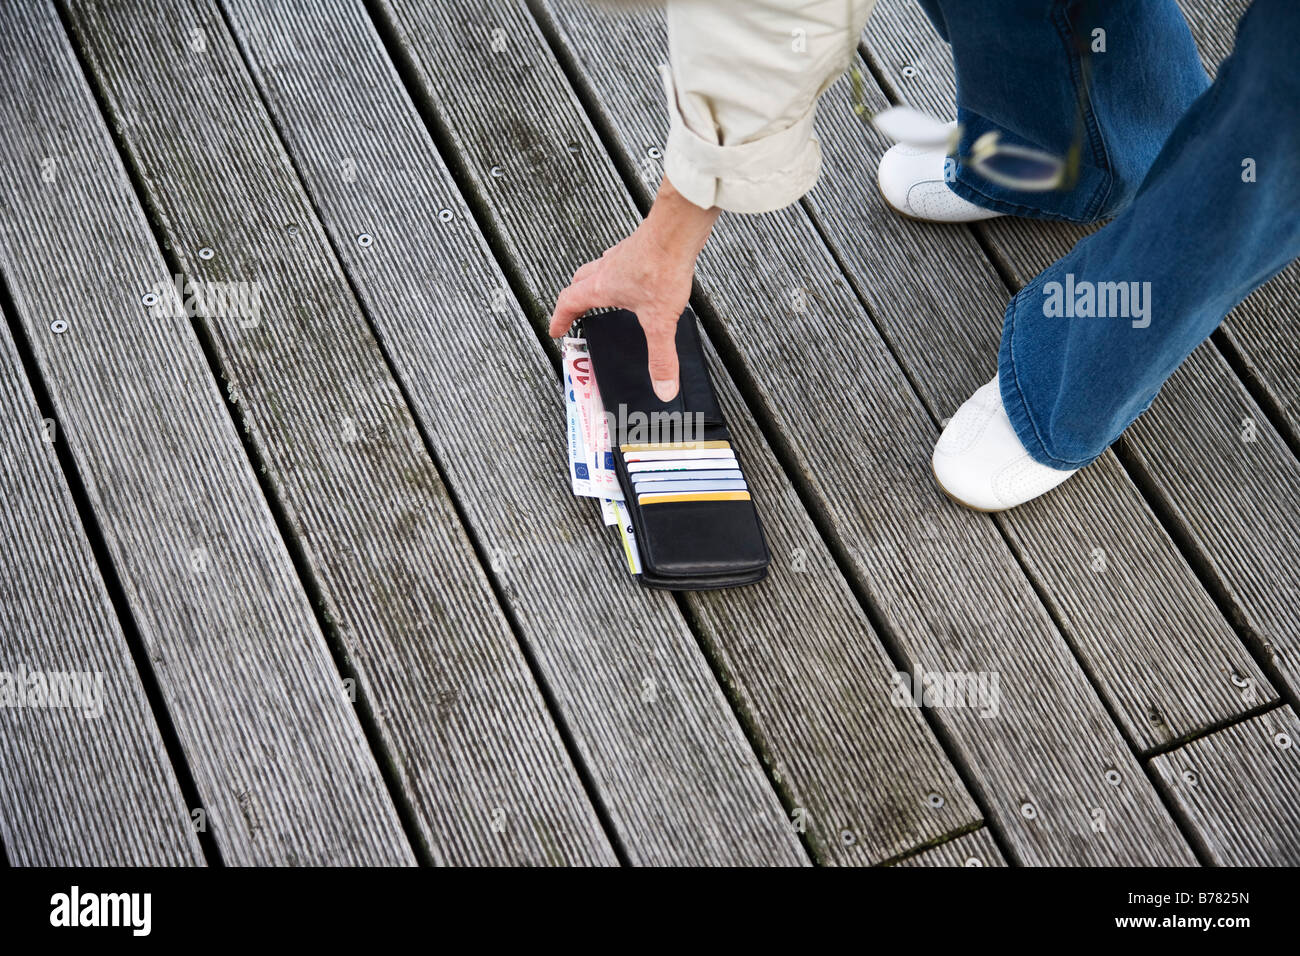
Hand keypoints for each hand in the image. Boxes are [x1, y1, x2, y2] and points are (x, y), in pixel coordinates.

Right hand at [549, 176, 718, 400]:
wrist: (678, 230)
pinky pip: (623, 259)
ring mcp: (624, 255)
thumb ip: (661, 356)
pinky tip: (639, 278)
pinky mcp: (642, 246)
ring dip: (597, 282)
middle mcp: (608, 268)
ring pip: (600, 267)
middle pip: (579, 282)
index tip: (556, 330)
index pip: (569, 302)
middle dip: (574, 300)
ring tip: (606, 295)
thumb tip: (662, 386)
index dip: (560, 318)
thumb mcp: (660, 321)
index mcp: (601, 287)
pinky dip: (623, 271)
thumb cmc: (662, 265)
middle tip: (575, 312)